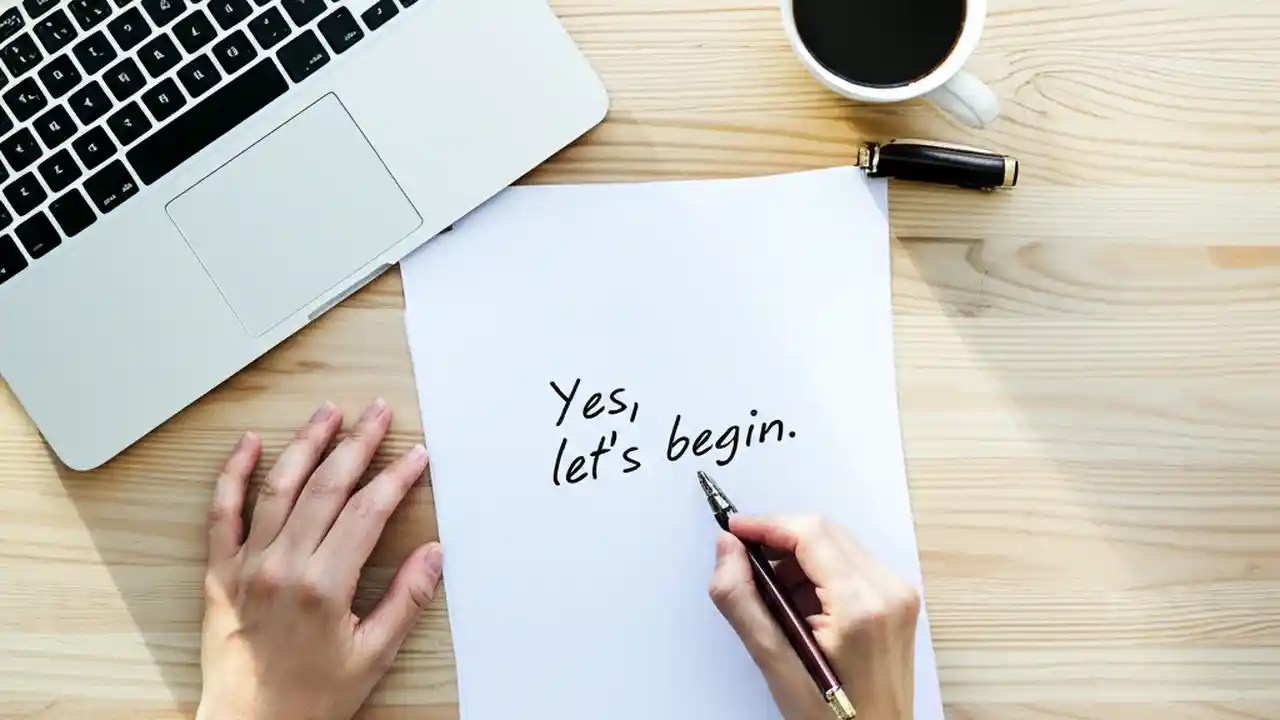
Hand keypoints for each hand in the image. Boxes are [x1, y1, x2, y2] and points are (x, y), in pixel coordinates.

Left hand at [198, 399, 443, 719]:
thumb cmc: (311, 698)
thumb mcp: (373, 656)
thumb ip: (406, 601)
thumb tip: (434, 554)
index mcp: (324, 586)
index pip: (368, 512)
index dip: (396, 477)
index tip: (416, 456)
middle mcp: (283, 566)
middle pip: (326, 486)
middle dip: (358, 443)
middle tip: (378, 413)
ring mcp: (248, 565)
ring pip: (278, 487)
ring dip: (306, 443)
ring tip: (328, 413)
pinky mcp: (220, 572)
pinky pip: (222, 513)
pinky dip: (233, 474)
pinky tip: (249, 444)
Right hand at [708, 516, 919, 719]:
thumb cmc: (830, 718)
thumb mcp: (774, 662)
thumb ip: (742, 600)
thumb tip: (727, 548)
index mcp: (861, 604)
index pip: (810, 533)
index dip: (766, 524)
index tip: (733, 530)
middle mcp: (888, 590)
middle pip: (823, 532)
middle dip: (778, 540)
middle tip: (743, 562)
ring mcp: (897, 593)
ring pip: (835, 545)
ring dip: (796, 558)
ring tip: (773, 598)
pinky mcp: (896, 600)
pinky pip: (848, 564)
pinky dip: (816, 573)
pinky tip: (799, 605)